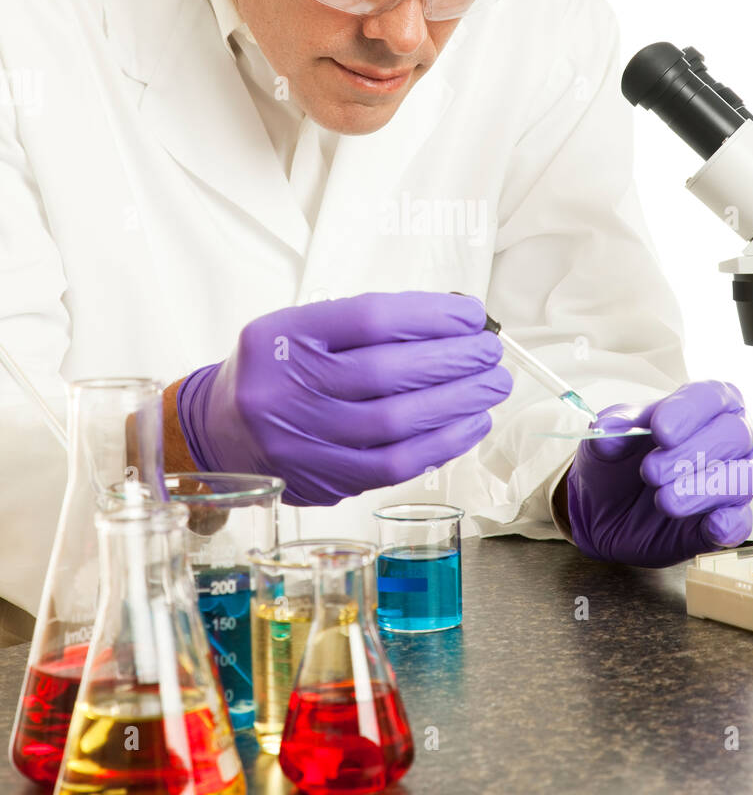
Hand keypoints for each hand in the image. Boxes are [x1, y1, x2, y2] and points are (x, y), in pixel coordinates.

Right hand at [176, 291, 511, 505]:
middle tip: (490, 354)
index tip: (470, 315)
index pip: (368, 318)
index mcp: (283, 336)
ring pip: (394, 423)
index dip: (430, 315)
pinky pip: (393, 466)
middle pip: (385, 373)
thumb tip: (452, 324)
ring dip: (456, 404)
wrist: (218, 433)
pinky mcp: (322, 479)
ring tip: (491, 387)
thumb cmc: (277, 372)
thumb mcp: (300, 328)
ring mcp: (302, 440)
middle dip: (452, 361)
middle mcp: (287, 388)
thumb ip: (364, 326)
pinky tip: (469, 425)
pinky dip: (441, 444)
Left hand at [566, 380, 752, 566]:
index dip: (689, 412)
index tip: (660, 431)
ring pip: (741, 479)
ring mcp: (733, 481)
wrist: (605, 512)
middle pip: (735, 435)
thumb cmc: (618, 462)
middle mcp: (730, 439)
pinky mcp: (727, 521)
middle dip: (690, 454)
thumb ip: (610, 429)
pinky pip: (742, 522)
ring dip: (701, 490)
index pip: (712, 395)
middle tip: (651, 472)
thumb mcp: (605, 440)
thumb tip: (610, 429)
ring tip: (663, 500)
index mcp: (704, 406)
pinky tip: (711, 525)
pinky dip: (729, 524)